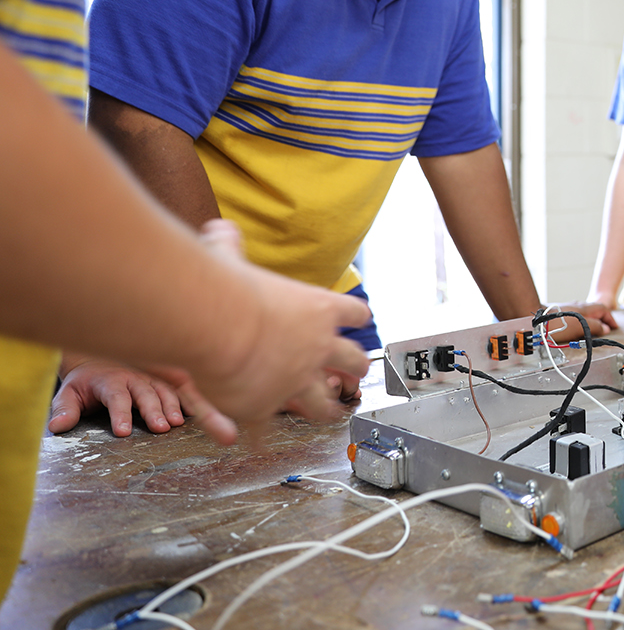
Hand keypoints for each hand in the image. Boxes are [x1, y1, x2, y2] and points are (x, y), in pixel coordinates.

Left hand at [48, 358, 223, 437]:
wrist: (104, 356)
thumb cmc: (88, 381)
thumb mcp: (69, 392)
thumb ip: (65, 409)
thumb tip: (57, 426)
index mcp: (112, 380)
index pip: (117, 397)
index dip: (121, 413)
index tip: (123, 431)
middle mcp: (137, 377)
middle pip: (147, 394)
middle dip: (154, 410)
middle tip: (161, 427)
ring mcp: (156, 378)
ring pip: (168, 390)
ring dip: (175, 406)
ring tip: (178, 423)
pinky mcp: (171, 381)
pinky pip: (186, 392)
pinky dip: (198, 402)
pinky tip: (202, 414)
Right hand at [179, 220, 370, 441]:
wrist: (220, 329)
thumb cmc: (227, 289)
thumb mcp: (231, 259)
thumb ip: (230, 247)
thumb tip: (219, 227)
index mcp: (319, 311)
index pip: (354, 313)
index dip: (355, 317)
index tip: (357, 320)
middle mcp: (318, 348)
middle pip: (354, 360)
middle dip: (357, 368)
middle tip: (358, 374)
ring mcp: (298, 381)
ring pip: (326, 402)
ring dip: (328, 407)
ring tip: (330, 412)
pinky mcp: (269, 406)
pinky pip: (273, 427)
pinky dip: (265, 434)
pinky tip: (263, 443)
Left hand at [541, 301, 618, 341]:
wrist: (538, 323)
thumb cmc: (559, 325)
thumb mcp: (582, 327)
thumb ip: (595, 327)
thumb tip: (605, 328)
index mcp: (586, 307)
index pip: (603, 309)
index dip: (610, 318)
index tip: (614, 326)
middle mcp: (577, 306)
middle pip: (594, 311)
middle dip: (601, 320)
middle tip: (604, 330)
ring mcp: (568, 309)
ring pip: (584, 314)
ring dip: (590, 322)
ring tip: (591, 332)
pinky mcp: (560, 315)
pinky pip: (575, 318)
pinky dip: (580, 324)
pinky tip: (576, 332)